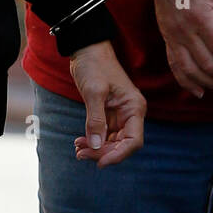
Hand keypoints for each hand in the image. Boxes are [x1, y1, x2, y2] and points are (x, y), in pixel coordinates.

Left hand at [69, 41, 145, 167]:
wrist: (86, 49)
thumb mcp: (94, 92)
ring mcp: (120, 115)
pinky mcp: (108, 114)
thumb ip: (95, 120)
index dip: (118, 155)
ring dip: (96, 148)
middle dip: (103, 152)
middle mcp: (130, 113)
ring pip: (112, 142)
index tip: (100, 163)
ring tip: (78, 149)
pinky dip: (93, 140)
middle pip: (122, 144)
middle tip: (81, 154)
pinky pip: (104, 134)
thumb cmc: (94, 65)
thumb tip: (96, 146)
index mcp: (134, 108)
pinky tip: (80, 142)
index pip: (133, 141)